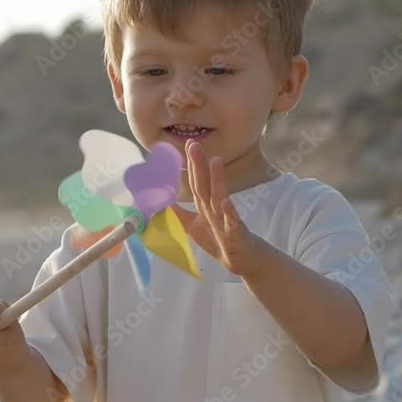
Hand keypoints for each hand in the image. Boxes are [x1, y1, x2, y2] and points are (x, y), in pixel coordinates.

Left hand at [172, 139, 260, 276]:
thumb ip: (178, 212)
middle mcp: (215, 207)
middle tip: (195, 144)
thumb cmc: (218, 238)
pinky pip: (232, 222)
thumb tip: (161, 200)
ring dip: (218, 180)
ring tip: (215, 160)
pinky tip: (226, 201)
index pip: (196, 182)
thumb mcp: (193, 225)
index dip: (191, 164)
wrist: (240, 257)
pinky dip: (229, 212)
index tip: (187, 144)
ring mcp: (226, 218)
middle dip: (200, 165)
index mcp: (205, 204)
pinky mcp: (235, 233)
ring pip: (220, 198)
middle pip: (205, 184)